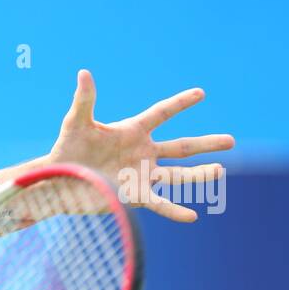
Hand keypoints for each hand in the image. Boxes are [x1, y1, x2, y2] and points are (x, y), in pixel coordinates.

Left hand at [48, 69, 234, 221]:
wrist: (57, 181)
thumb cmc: (65, 149)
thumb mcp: (76, 123)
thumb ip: (85, 100)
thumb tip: (84, 73)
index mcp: (132, 131)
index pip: (162, 113)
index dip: (180, 103)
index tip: (201, 93)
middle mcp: (142, 152)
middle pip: (180, 147)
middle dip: (205, 144)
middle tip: (231, 141)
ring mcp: (140, 174)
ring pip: (176, 174)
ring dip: (199, 174)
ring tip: (220, 171)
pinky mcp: (133, 195)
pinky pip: (158, 203)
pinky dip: (174, 210)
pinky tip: (192, 216)